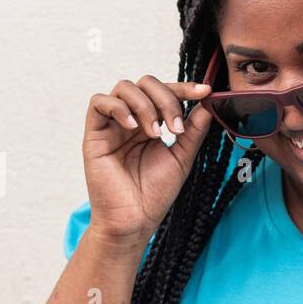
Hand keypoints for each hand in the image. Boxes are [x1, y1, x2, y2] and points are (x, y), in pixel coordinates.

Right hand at [81, 75, 214, 246]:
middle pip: (145, 83)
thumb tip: (208, 104)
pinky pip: (98, 102)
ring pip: (124, 87)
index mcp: (151, 124)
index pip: (165, 93)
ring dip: (146, 105)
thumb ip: (193, 131)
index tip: (205, 92)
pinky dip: (118, 108)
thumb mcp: (181, 158)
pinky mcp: (94, 134)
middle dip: (166, 98)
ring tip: (156, 134)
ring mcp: (112, 126)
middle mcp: (131, 120)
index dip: (184, 88)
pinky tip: (133, 127)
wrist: (134, 221)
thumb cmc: (154, 195)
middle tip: (176, 128)